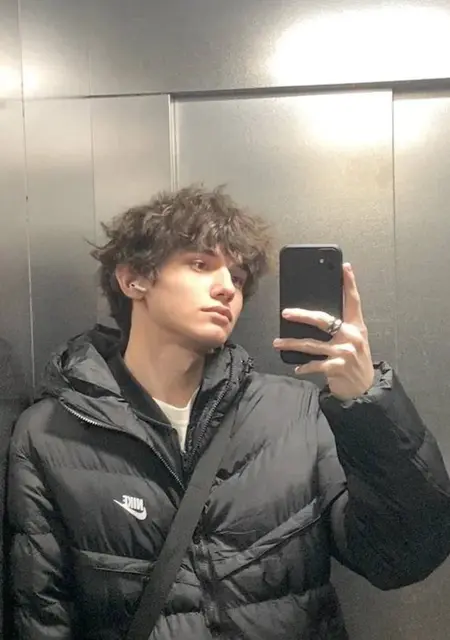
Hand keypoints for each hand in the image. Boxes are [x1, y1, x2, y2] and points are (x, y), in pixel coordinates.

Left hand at [273, 263, 373, 400]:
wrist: (364, 387)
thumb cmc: (355, 359)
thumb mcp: (354, 339)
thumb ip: (342, 326)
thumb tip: (316, 314)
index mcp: (356, 326)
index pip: (353, 301)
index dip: (350, 283)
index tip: (344, 267)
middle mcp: (351, 336)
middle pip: (323, 320)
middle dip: (302, 315)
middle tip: (285, 313)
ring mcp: (344, 352)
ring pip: (311, 344)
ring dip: (291, 344)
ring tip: (277, 342)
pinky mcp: (337, 367)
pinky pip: (314, 364)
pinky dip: (304, 367)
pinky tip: (296, 368)